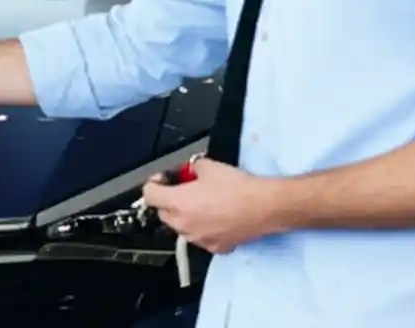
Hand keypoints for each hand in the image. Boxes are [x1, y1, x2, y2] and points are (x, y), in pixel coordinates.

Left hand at [140, 158, 286, 253]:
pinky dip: (204, 228)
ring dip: (186, 215)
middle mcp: (184, 225)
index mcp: (177, 203)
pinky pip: (201, 237)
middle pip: (163, 212)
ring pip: (182, 227)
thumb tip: (192, 168)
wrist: (264, 207)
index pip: (149, 195)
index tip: (164, 179)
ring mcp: (199, 239)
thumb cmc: (237, 188)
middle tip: (185, 188)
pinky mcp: (216, 247)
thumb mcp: (209, 166)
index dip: (155, 183)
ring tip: (204, 202)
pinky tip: (218, 217)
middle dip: (170, 199)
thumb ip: (193, 167)